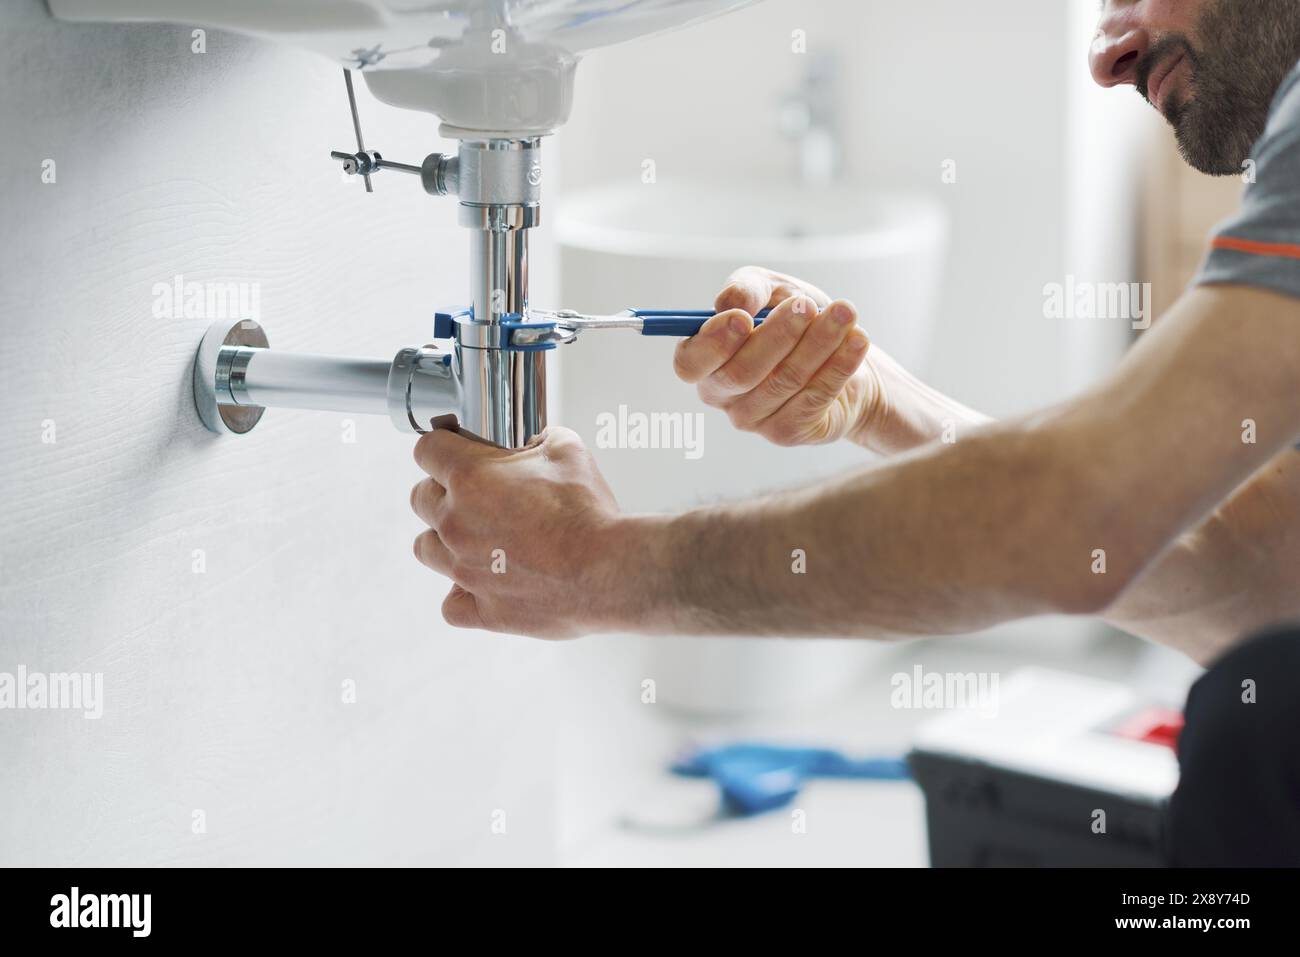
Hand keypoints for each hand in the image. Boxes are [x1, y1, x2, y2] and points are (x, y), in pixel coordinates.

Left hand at [409, 426, 639, 638]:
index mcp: (471, 477)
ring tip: (474, 539)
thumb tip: (537, 443)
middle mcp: (456, 522)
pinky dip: (463, 594)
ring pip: (425, 549)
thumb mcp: (569, 451)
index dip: (440, 447)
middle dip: (440, 491)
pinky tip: (484, 584)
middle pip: (420, 499)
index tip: (451, 450)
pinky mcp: (482, 609)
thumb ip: (541, 439)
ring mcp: (464, 569)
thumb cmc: (587, 512)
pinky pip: (451, 605)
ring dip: (444, 540)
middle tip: (472, 495)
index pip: (427, 450)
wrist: (607, 570)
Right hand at [673, 265, 875, 446]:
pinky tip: (857, 340)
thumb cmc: (797, 316)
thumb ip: (747, 289)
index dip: (713, 344)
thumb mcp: (772, 289)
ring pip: (783, 381)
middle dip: (776, 335)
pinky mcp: (787, 432)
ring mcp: (752, 419)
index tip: (743, 319)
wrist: (843, 350)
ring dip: (817, 343)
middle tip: (806, 306)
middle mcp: (721, 394)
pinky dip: (838, 365)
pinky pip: (813, 398)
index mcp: (705, 358)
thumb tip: (730, 303)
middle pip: (741, 373)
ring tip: (845, 312)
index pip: (690, 363)